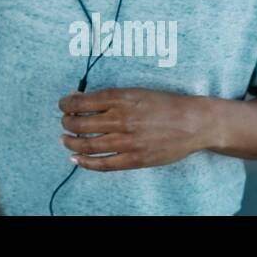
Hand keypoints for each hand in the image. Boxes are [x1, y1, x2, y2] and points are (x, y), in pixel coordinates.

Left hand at [57, 87, 214, 171]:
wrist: (193, 122)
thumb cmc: (164, 104)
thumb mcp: (135, 92)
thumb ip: (108, 96)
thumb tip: (79, 97)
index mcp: (120, 99)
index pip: (82, 102)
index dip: (67, 104)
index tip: (63, 104)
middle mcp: (120, 119)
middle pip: (81, 124)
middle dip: (67, 122)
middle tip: (64, 122)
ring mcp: (127, 141)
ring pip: (88, 145)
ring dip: (71, 142)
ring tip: (64, 139)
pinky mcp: (135, 159)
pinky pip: (104, 164)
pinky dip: (86, 163)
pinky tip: (76, 159)